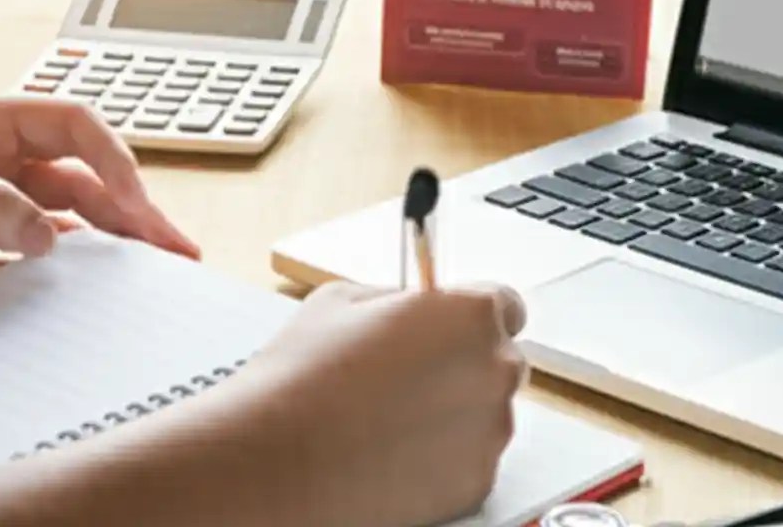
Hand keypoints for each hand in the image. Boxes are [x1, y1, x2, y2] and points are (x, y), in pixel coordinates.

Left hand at [0, 97, 198, 287]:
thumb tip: (51, 234)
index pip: (74, 125)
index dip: (113, 158)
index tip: (133, 198)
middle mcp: (1, 153)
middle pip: (87, 172)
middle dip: (133, 204)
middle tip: (171, 242)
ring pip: (76, 208)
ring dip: (117, 232)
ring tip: (156, 261)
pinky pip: (47, 237)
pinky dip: (79, 253)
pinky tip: (104, 270)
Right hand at [242, 282, 528, 526]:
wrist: (276, 461)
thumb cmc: (303, 380)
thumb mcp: (344, 300)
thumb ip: (399, 300)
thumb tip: (413, 308)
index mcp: (471, 315)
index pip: (506, 306)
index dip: (471, 316)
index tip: (452, 327)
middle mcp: (495, 371)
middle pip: (498, 361)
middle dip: (462, 365)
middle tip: (408, 377)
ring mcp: (489, 431)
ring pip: (485, 413)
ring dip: (453, 412)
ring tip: (391, 418)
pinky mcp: (475, 483)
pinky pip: (471, 459)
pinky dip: (443, 457)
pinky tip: (394, 451)